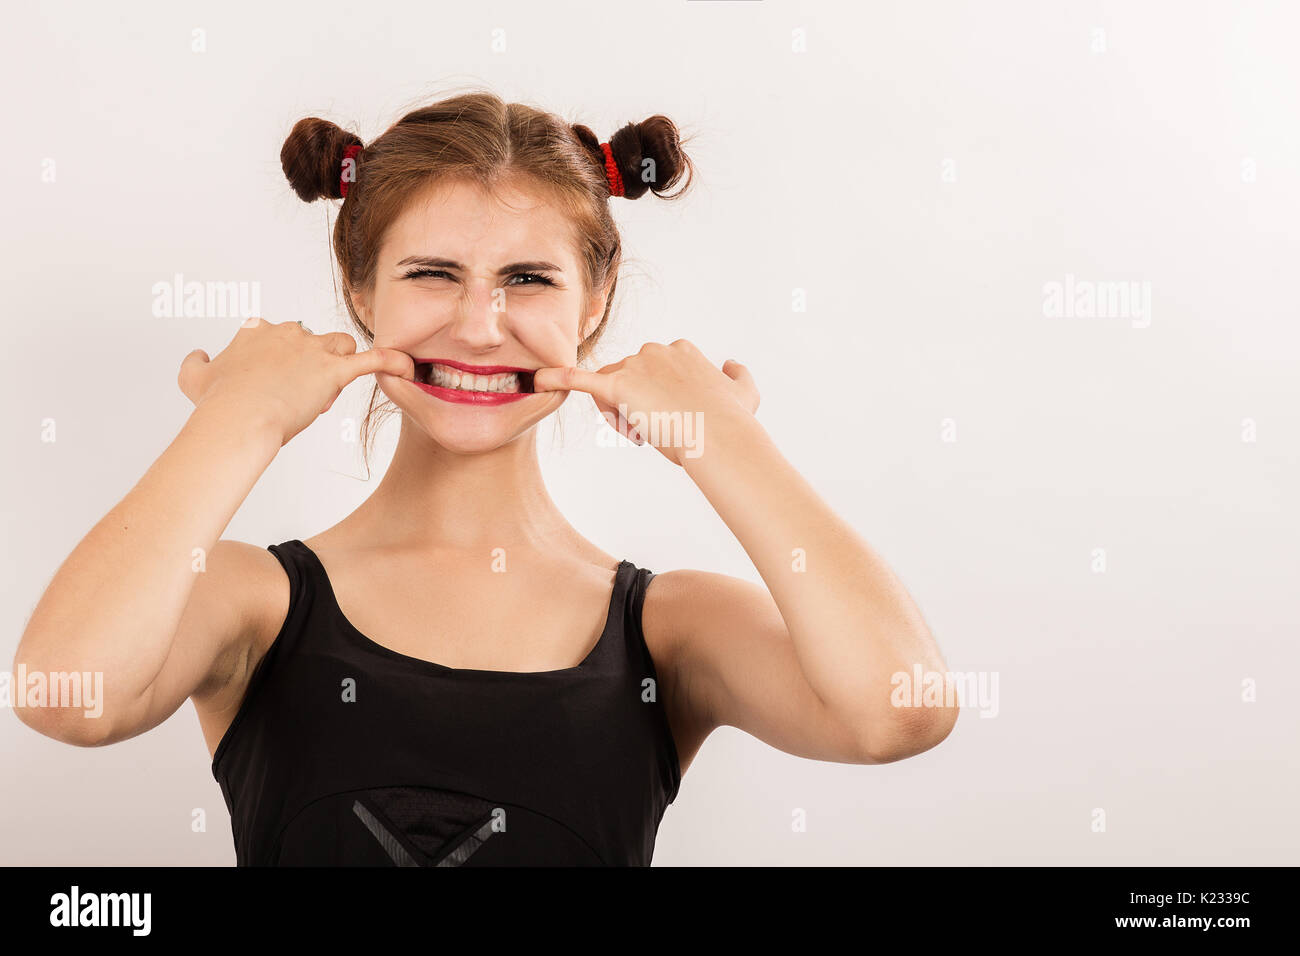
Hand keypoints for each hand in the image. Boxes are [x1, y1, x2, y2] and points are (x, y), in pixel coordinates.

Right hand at [177, 317, 413, 445]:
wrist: (237, 418)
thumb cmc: (218, 403)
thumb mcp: (194, 378)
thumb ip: (195, 363)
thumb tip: (199, 356)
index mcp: (257, 331)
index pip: (280, 335)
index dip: (282, 361)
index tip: (274, 383)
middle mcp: (288, 333)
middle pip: (312, 341)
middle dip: (310, 365)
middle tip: (296, 397)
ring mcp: (313, 350)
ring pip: (340, 345)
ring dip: (340, 362)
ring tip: (329, 388)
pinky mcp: (335, 370)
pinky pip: (372, 360)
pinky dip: (391, 361)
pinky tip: (406, 365)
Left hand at [532, 339, 759, 466]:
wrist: (721, 436)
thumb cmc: (733, 421)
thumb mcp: (745, 392)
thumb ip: (738, 375)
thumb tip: (730, 366)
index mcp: (680, 349)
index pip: (649, 371)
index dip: (652, 398)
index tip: (668, 419)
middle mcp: (654, 351)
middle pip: (625, 378)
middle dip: (631, 405)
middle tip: (651, 431)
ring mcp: (635, 366)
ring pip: (608, 388)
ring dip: (615, 411)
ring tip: (640, 432)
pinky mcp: (618, 386)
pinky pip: (579, 380)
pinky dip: (558, 378)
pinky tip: (538, 380)